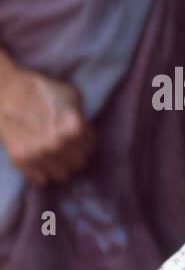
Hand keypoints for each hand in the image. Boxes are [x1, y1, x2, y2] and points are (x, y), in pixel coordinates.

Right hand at [0, 58, 95, 186]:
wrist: (4, 88)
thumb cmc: (40, 88)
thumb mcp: (71, 94)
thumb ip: (81, 116)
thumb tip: (87, 130)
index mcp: (74, 130)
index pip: (90, 148)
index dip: (85, 140)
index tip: (77, 134)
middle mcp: (57, 145)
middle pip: (78, 164)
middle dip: (74, 154)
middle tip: (66, 145)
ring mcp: (38, 154)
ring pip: (61, 174)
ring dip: (59, 165)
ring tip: (54, 152)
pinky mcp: (20, 159)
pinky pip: (40, 180)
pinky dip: (42, 172)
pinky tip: (41, 160)